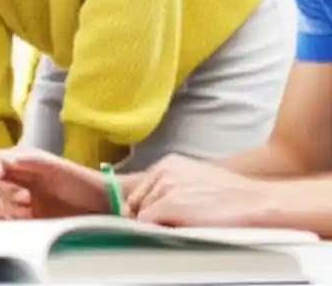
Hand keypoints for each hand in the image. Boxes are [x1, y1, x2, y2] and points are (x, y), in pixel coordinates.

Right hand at [0, 148, 115, 218]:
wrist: (104, 208)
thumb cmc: (81, 183)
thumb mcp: (54, 167)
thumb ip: (29, 161)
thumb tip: (4, 161)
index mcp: (23, 164)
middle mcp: (18, 182)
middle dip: (6, 192)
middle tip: (26, 198)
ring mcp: (21, 204)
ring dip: (8, 209)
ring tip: (28, 211)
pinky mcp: (26, 224)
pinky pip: (5, 222)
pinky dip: (1, 223)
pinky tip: (8, 223)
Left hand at [126, 155, 265, 226]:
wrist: (255, 201)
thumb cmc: (232, 195)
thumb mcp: (195, 179)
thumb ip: (171, 186)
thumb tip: (151, 205)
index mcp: (169, 163)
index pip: (141, 187)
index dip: (145, 205)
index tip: (152, 215)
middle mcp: (164, 171)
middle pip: (137, 200)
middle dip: (147, 214)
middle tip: (167, 224)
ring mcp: (165, 187)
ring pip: (141, 212)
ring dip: (155, 223)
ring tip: (179, 225)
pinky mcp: (169, 205)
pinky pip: (147, 222)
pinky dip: (155, 230)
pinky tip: (175, 230)